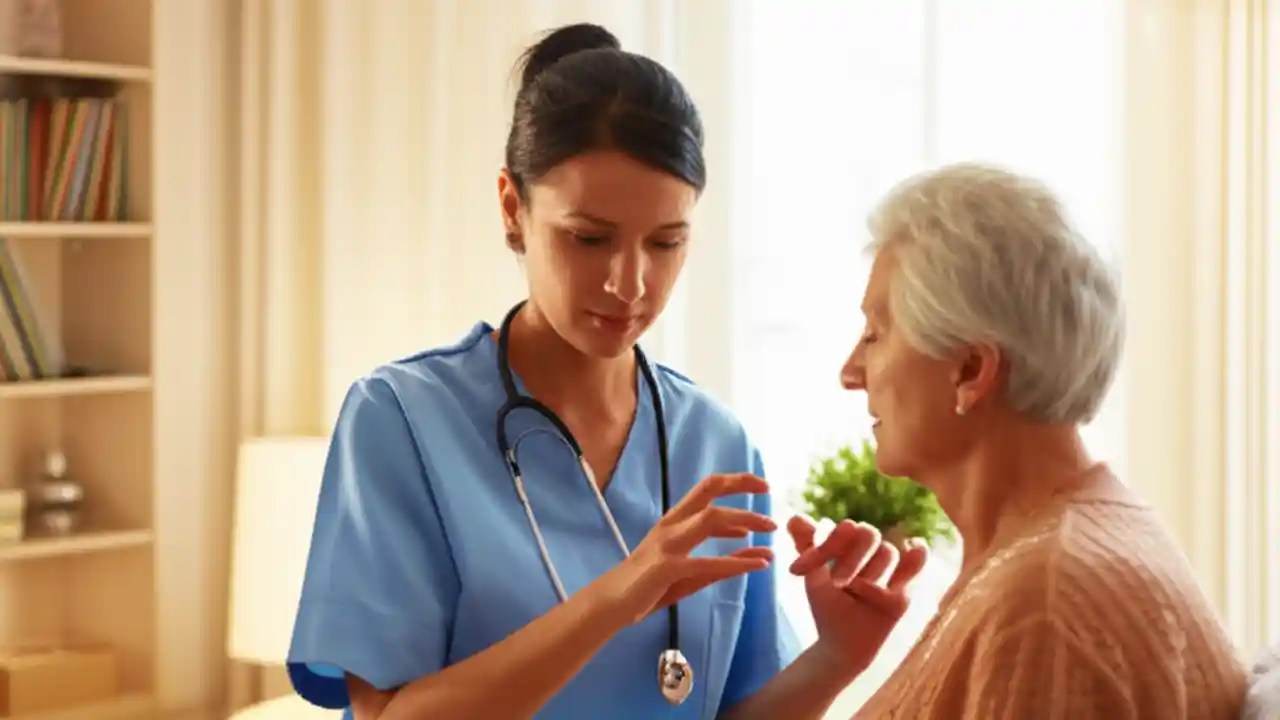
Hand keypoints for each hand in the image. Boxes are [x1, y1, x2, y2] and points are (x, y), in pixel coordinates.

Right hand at [596, 473, 776, 624]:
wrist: (611, 603)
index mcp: (675, 520)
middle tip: (769, 491)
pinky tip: (758, 565)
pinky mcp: (667, 568)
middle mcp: (672, 525)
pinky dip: (736, 563)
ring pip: (711, 519)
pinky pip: (707, 563)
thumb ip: (723, 560)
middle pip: (709, 492)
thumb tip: (756, 548)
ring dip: (744, 519)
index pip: (707, 488)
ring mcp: (668, 545)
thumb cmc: (649, 585)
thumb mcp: (692, 570)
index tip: (762, 486)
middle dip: (740, 485)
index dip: (736, 481)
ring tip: (770, 528)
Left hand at [787, 516, 928, 675]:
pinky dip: (917, 555)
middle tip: (838, 582)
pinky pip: (915, 563)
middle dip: (851, 558)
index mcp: (849, 543)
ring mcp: (888, 569)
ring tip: (854, 590)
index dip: (824, 545)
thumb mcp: (813, 577)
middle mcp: (870, 551)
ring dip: (869, 571)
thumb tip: (794, 517)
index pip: (842, 529)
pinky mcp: (903, 589)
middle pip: (868, 534)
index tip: (798, 569)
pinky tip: (914, 545)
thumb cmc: (828, 607)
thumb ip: (807, 546)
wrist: (841, 644)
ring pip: (887, 552)